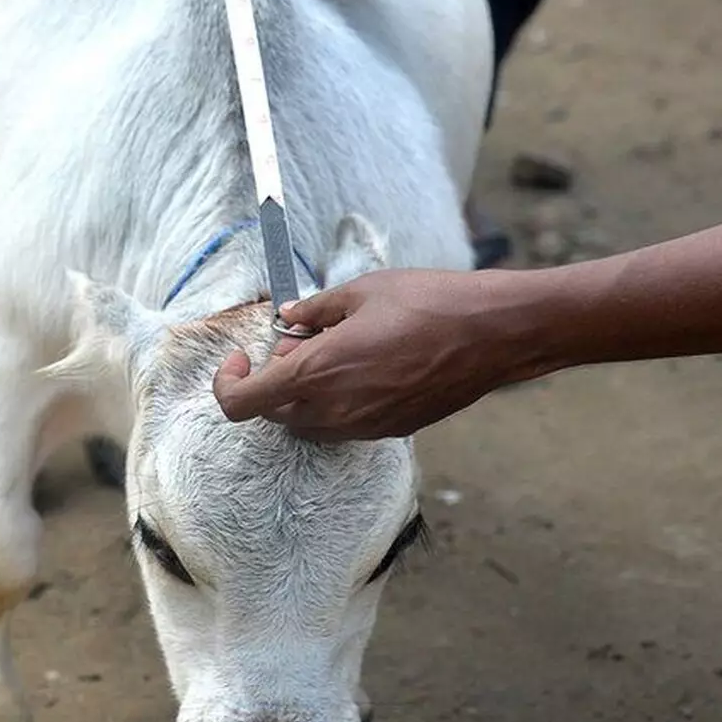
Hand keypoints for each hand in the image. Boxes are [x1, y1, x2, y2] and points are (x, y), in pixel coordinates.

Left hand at [211, 268, 557, 441]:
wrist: (493, 334)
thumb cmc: (428, 303)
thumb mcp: (361, 291)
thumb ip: (315, 310)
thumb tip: (289, 317)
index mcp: (315, 374)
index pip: (242, 403)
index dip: (228, 383)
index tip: (240, 360)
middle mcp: (333, 411)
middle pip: (274, 414)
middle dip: (272, 381)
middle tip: (296, 342)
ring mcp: (363, 427)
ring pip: (309, 423)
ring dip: (304, 394)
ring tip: (334, 351)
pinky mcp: (390, 430)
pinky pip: (345, 425)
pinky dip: (338, 402)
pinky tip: (366, 366)